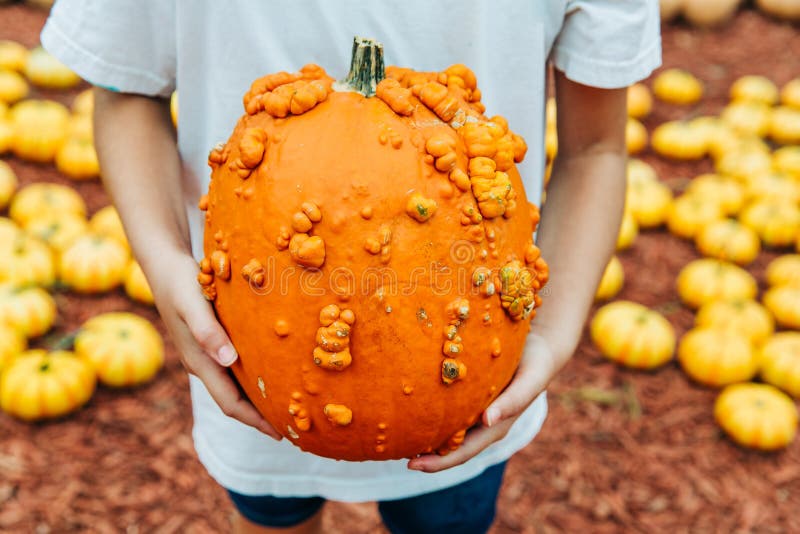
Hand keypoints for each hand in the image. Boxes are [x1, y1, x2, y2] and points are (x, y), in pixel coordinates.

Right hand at [149, 249, 281, 439]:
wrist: (163, 265)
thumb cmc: (180, 282)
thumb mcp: (193, 303)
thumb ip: (208, 331)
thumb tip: (229, 360)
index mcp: (200, 362)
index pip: (230, 403)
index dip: (255, 421)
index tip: (281, 433)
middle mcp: (204, 363)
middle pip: (235, 400)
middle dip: (261, 416)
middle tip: (295, 425)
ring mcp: (207, 353)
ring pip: (237, 384)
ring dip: (260, 397)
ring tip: (290, 403)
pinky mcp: (213, 340)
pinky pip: (237, 366)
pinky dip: (256, 374)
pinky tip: (275, 369)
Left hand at [407, 333, 562, 472]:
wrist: (541, 345)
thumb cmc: (536, 362)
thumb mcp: (530, 380)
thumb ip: (514, 400)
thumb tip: (488, 420)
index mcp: (497, 426)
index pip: (464, 452)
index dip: (439, 462)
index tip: (413, 465)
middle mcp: (485, 423)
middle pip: (453, 448)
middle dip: (428, 456)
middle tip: (401, 458)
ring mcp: (478, 411)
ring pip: (449, 431)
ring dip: (427, 438)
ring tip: (400, 439)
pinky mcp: (472, 395)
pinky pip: (450, 411)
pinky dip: (432, 415)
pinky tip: (413, 410)